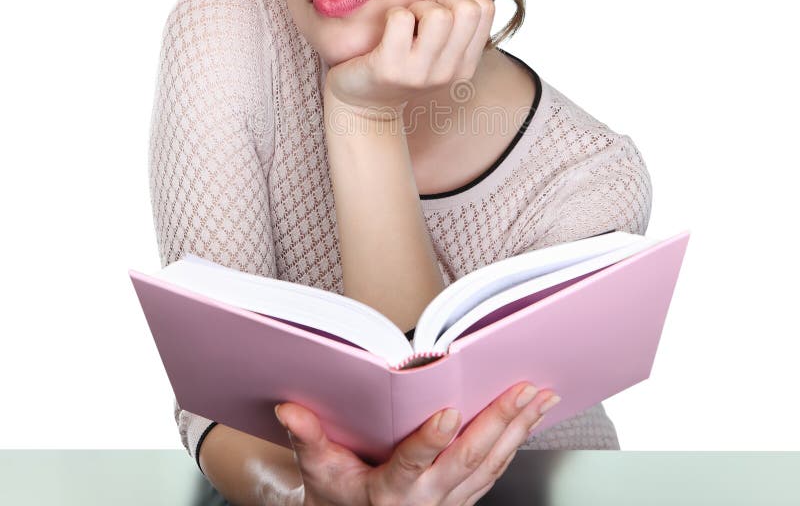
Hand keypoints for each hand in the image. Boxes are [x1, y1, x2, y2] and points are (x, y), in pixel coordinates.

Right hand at [275, 380, 559, 505]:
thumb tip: (289, 409)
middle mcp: (426, 501)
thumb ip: (308, 439)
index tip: (450, 411)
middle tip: (523, 390)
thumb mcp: (319, 470)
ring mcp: (451, 503)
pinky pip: (495, 471)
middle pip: (467, 461)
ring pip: (490, 465)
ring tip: (540, 396)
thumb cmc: (339, 496)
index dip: (431, 440)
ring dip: (517, 430)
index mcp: (388, 492)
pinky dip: (516, 442)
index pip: (412, 464)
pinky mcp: (464, 498)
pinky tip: (531, 418)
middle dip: (498, 422)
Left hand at [322, 0, 494, 119]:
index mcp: (466, 66)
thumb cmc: (399, 64)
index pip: (486, 9)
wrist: (362, 104)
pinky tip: (386, 29)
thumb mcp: (436, 49)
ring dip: (419, 6)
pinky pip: (401, 19)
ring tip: (406, 20)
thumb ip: (454, 21)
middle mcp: (449, 73)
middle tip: (421, 7)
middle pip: (467, 10)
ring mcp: (420, 74)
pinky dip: (392, 14)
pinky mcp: (390, 69)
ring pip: (439, 15)